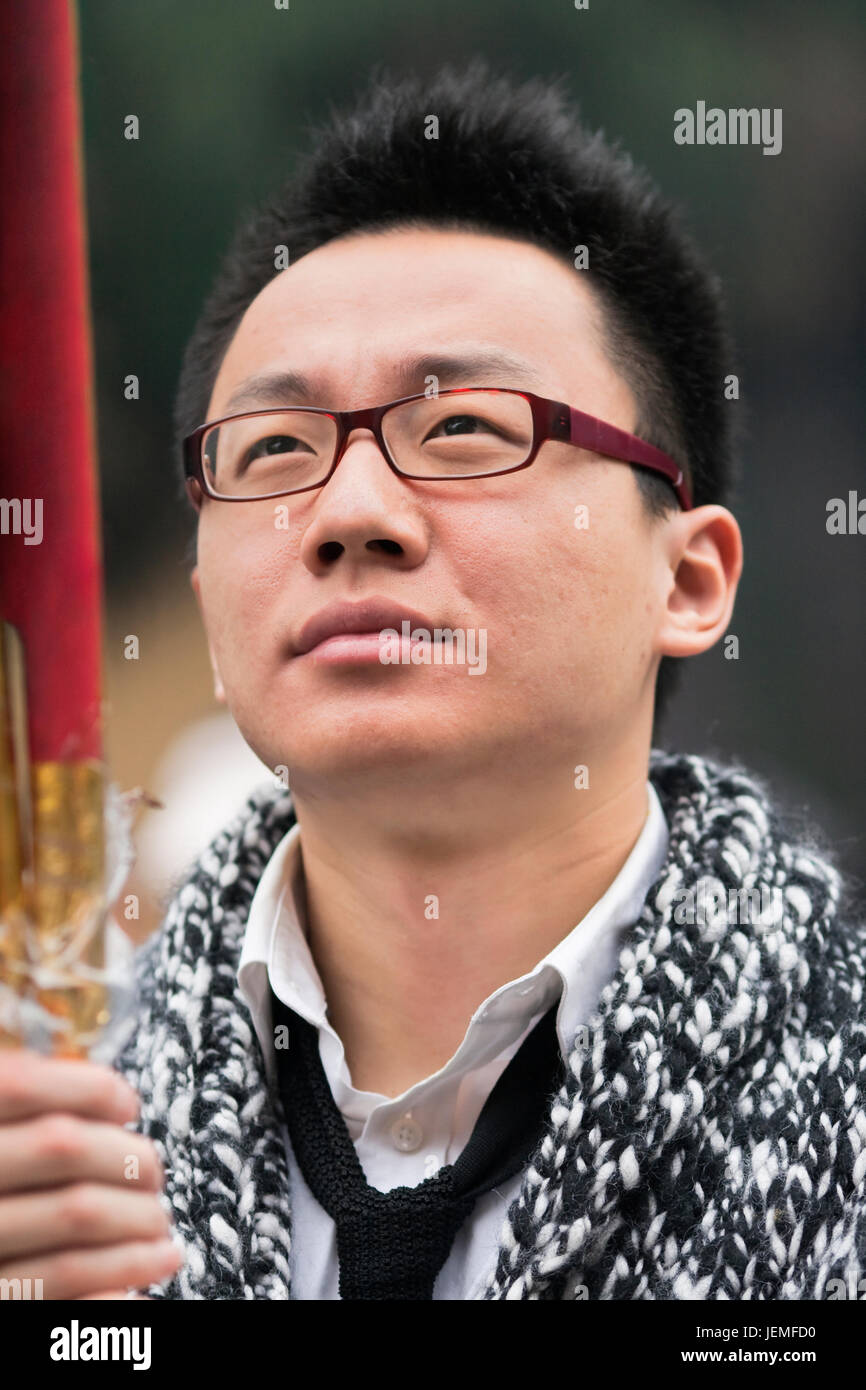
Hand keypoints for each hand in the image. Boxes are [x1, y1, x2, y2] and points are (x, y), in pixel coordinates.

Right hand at [0, 1048, 182, 1299]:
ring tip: (159, 1229)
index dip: (88, 1089)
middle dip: (128, 1154)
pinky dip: (123, 1274)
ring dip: (139, 1217)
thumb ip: (28, 1118)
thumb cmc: (3, 1185)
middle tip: (153, 1175)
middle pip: (63, 1145)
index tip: (127, 1105)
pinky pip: (70, 1287)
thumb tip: (113, 1102)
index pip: (21, 1085)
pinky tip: (146, 1271)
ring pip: (77, 1213)